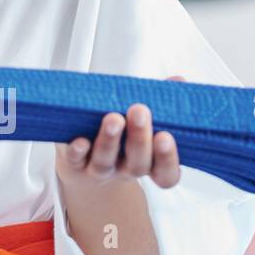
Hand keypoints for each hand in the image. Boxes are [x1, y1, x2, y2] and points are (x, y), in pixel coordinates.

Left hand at [55, 76, 185, 190]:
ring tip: (113, 119)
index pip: (166, 173)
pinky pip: (77, 160)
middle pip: (137, 164)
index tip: (166, 136)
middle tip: (140, 112)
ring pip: (106, 162)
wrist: (84, 161)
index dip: (167, 159)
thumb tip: (178, 81)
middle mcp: (126, 169)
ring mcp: (101, 169)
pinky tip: (80, 140)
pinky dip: (78, 151)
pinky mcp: (75, 164)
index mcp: (149, 162)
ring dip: (110, 141)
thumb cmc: (121, 135)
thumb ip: (162, 102)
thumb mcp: (143, 118)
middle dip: (140, 139)